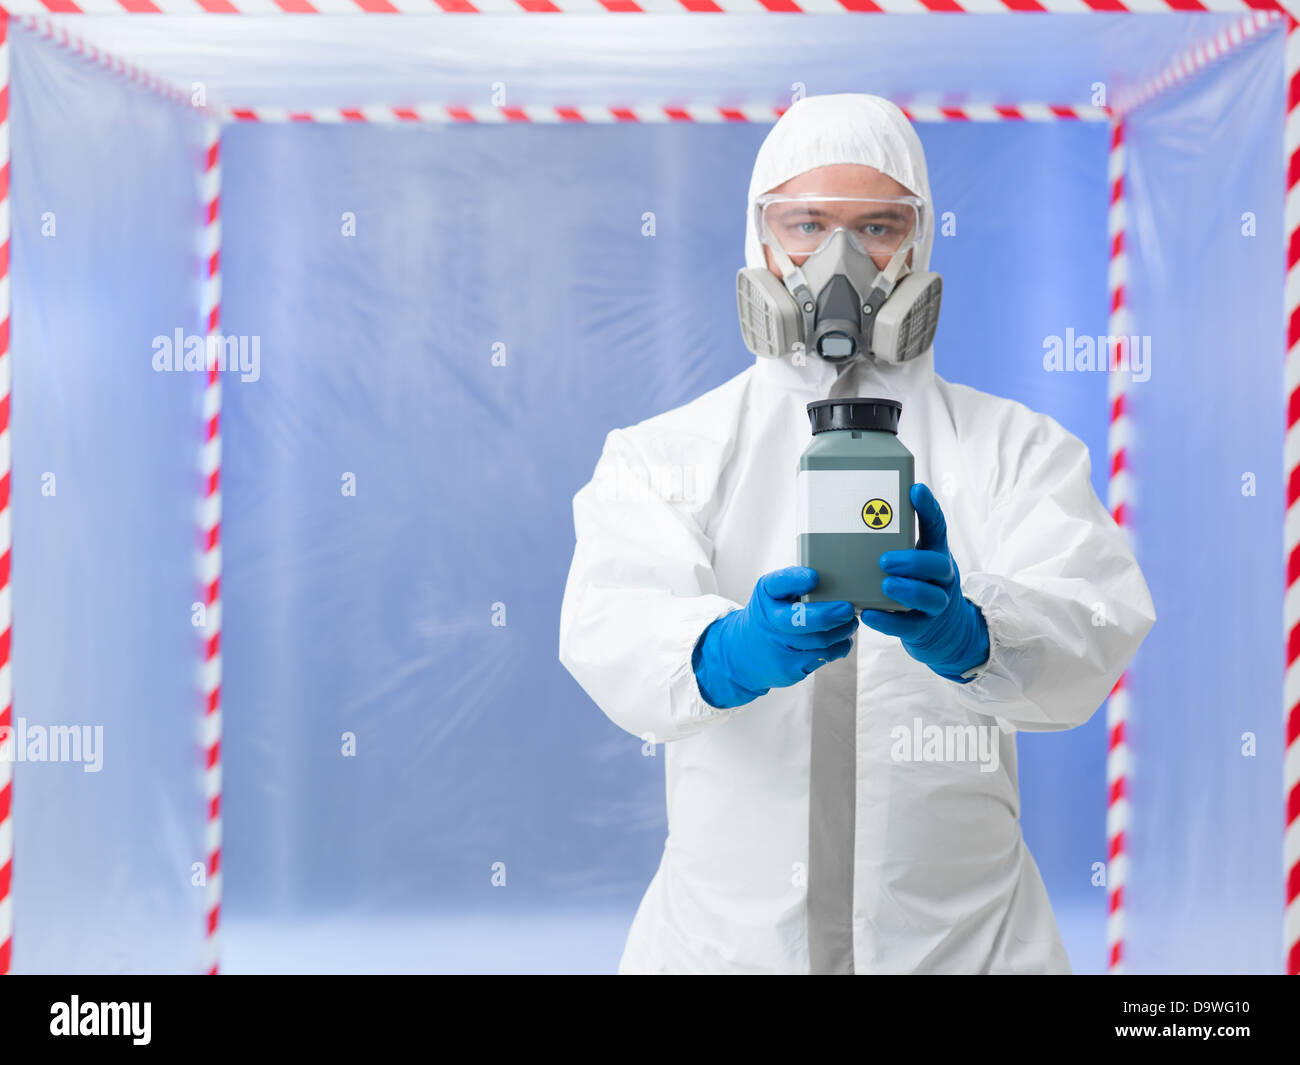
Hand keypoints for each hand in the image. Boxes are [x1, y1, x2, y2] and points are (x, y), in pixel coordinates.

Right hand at [692, 566, 858, 708]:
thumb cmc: (771, 615)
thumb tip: (841, 586)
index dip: (798, 580)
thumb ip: (798, 587)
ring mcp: (778, 646)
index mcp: (766, 594)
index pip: (779, 583)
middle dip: (829, 615)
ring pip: (818, 640)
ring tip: (851, 623)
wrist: (743, 652)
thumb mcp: (774, 595)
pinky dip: (839, 647)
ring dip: (841, 631)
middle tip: (848, 609)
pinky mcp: (789, 668)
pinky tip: (844, 640)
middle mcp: (769, 620)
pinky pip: (822, 657)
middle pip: (801, 619)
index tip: (815, 577)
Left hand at [859, 483, 989, 681]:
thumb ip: (891, 542)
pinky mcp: (923, 629)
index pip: (937, 527)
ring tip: (886, 585)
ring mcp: (936, 605)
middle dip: (913, 561)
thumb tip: (851, 514)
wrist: (942, 631)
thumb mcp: (912, 560)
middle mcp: (941, 578)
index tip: (915, 490)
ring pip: (931, 597)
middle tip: (885, 560)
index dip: (928, 508)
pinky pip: (910, 626)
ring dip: (908, 590)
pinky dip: (889, 621)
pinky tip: (869, 614)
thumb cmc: (915, 584)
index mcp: (935, 554)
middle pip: (938, 565)